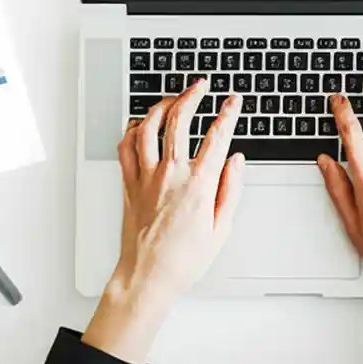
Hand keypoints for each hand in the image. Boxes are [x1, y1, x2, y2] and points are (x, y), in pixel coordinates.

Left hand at [83, 80, 244, 363]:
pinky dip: (133, 130)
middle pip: (179, 119)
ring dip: (162, 105)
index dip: (228, 113)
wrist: (147, 277)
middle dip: (192, 95)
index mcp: (198, 185)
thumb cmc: (183, 261)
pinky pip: (126, 147)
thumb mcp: (222, 229)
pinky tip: (142, 124)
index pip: (217, 136)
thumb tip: (236, 161)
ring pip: (149, 126)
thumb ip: (231, 189)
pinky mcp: (128, 184)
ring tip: (172, 98)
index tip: (233, 101)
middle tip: (200, 86)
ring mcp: (146, 177)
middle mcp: (170, 174)